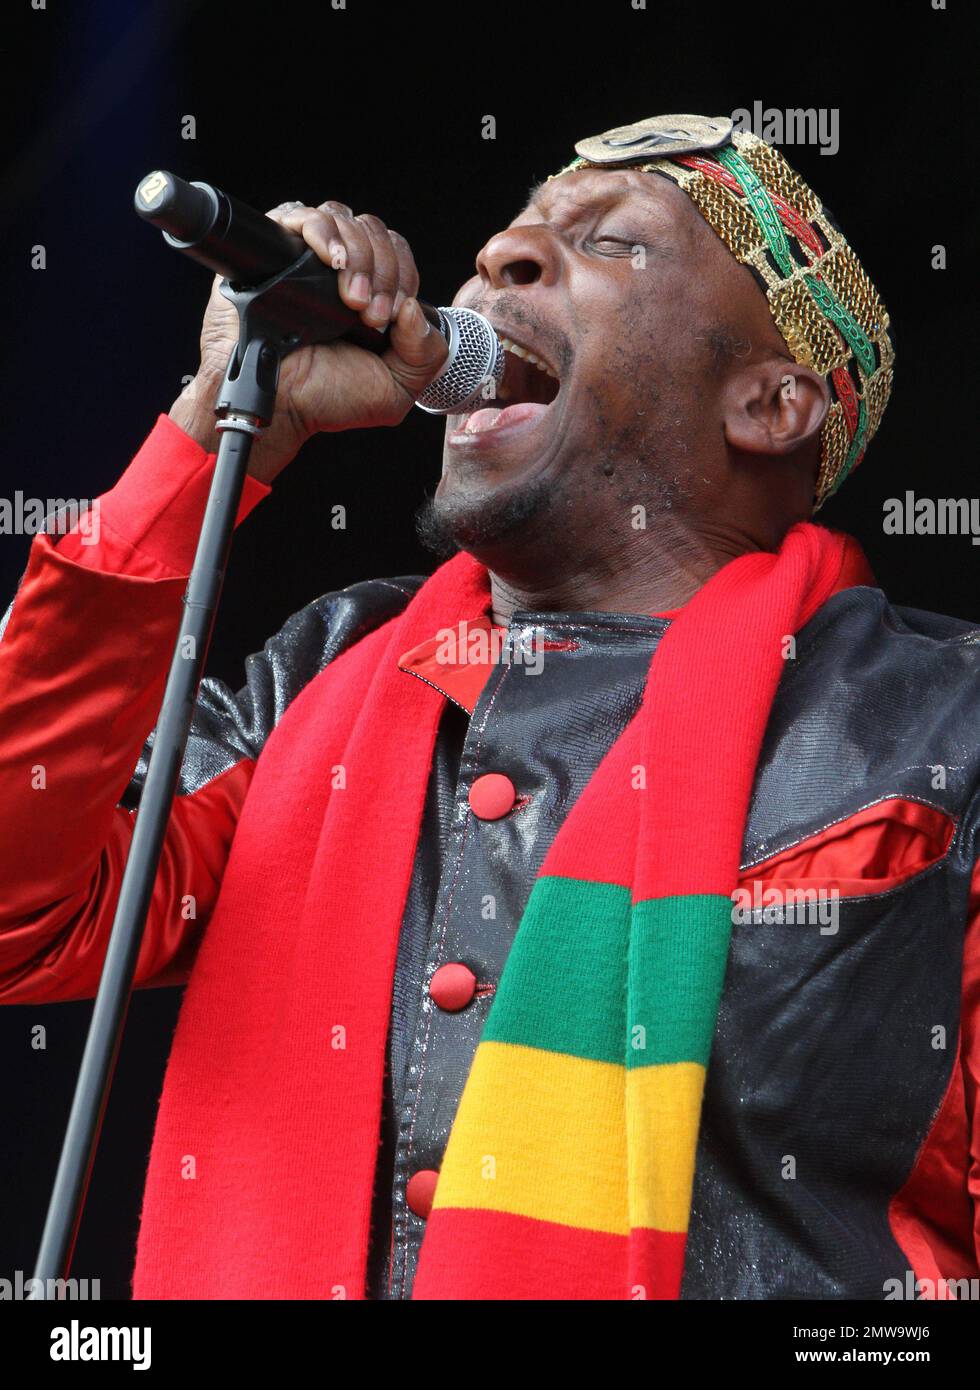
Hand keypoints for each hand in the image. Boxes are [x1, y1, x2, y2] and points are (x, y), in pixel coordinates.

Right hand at [169, 199, 447, 482]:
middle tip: (369, 315)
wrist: (279, 403)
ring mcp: (308, 255)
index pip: (397, 253)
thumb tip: (413, 308)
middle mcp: (340, 268)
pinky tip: (331, 263)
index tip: (387, 317)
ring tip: (348, 299)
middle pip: (375, 232)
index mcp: (371, 291)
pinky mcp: (275, 248)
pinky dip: (324, 233)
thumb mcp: (397, 388)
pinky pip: (303, 215)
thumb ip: (427, 353)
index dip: (402, 277)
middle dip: (382, 272)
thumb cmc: (328, 397)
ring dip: (357, 257)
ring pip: (345, 220)